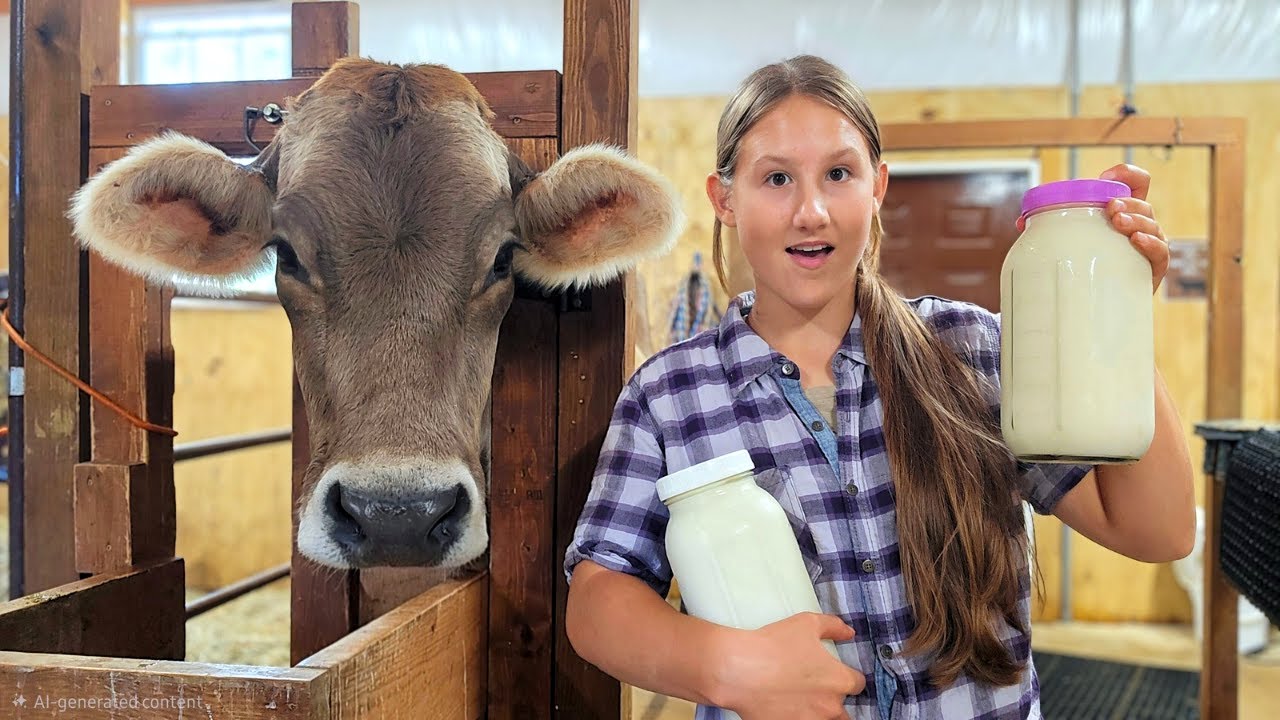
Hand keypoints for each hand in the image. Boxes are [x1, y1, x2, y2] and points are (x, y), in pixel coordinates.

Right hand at [711, 612, 864, 719]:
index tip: (836, 672)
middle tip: (816, 688)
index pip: (859, 684)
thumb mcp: (807, 623)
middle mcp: (829, 706)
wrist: (738, 670)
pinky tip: (786, 706)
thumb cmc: (773, 645)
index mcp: (839, 680)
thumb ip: (833, 627)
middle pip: (844, 711)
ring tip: (802, 700)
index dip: (849, 676)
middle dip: (833, 699)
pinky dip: (797, 717)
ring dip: (818, 712)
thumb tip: (849, 633)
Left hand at [1015, 164, 1168, 291]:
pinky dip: (1151, 243)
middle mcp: (1140, 226)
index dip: (1127, 174)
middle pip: (1143, 202)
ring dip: (1137, 219)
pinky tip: (1137, 240)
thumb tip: (1022, 222)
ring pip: (1152, 224)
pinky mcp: (1153, 270)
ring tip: (1118, 221)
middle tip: (1110, 208)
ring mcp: (1149, 246)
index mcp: (1123, 212)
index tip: (1106, 178)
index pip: (1136, 183)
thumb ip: (1049, 229)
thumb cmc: (1086, 266)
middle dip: (1128, 201)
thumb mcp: (1072, 242)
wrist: (1099, 306)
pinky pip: (1161, 253)